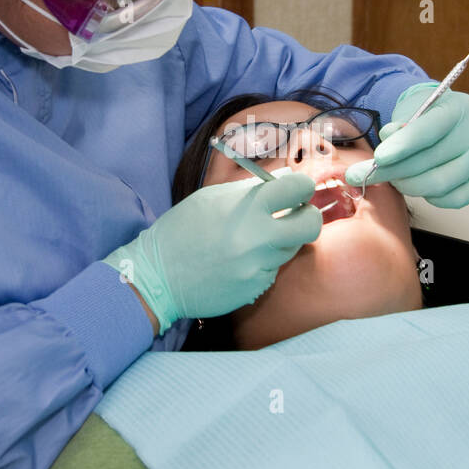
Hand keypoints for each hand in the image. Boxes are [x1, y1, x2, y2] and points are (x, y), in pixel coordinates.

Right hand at [104, 173, 320, 334]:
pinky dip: (262, 264)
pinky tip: (238, 262)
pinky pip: (272, 270)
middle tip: (295, 216)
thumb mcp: (212, 198)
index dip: (302, 187)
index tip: (298, 191)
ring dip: (280, 241)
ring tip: (251, 240)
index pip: (298, 188)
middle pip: (310, 225)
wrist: (157, 276)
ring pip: (291, 249)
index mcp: (247, 207)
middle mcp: (258, 237)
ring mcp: (258, 266)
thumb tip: (286, 180)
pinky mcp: (255, 288)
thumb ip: (252, 189)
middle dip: (307, 217)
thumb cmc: (182, 230)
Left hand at [344, 83, 468, 207]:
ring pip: (440, 184)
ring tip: (394, 178)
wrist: (443, 122)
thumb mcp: (408, 111)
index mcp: (457, 108)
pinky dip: (433, 198)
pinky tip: (421, 186)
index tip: (379, 158)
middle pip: (431, 161)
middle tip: (368, 175)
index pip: (429, 130)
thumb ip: (396, 127)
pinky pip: (455, 199)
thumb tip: (388, 140)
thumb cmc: (425, 116)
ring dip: (409, 185)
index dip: (402, 146)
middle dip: (393, 171)